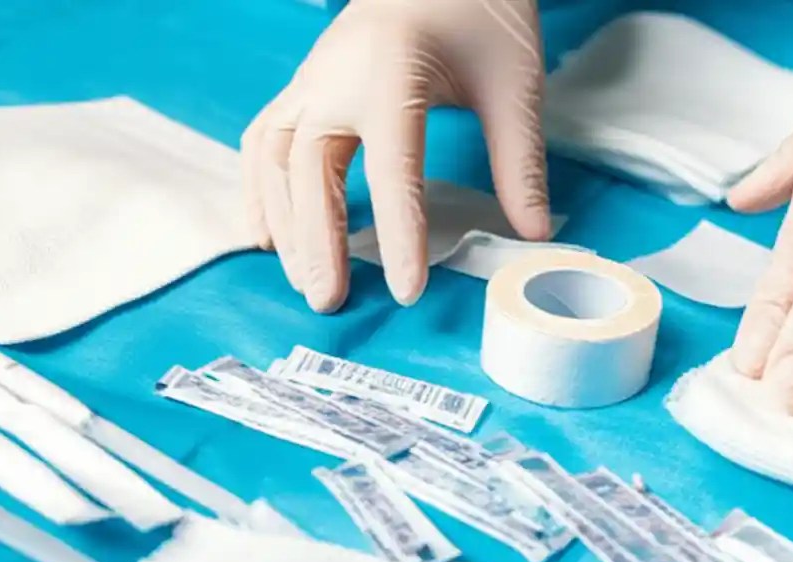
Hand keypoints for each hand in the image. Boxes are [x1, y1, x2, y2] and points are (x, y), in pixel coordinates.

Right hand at [240, 0, 550, 311]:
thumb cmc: (479, 9)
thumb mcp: (514, 82)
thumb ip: (519, 161)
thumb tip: (533, 234)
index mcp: (392, 71)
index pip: (391, 167)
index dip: (399, 234)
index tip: (407, 290)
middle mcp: (336, 76)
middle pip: (311, 170)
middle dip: (318, 242)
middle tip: (331, 302)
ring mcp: (311, 79)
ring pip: (276, 159)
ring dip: (284, 224)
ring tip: (304, 281)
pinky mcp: (303, 85)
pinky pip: (263, 141)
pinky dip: (259, 191)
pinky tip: (266, 236)